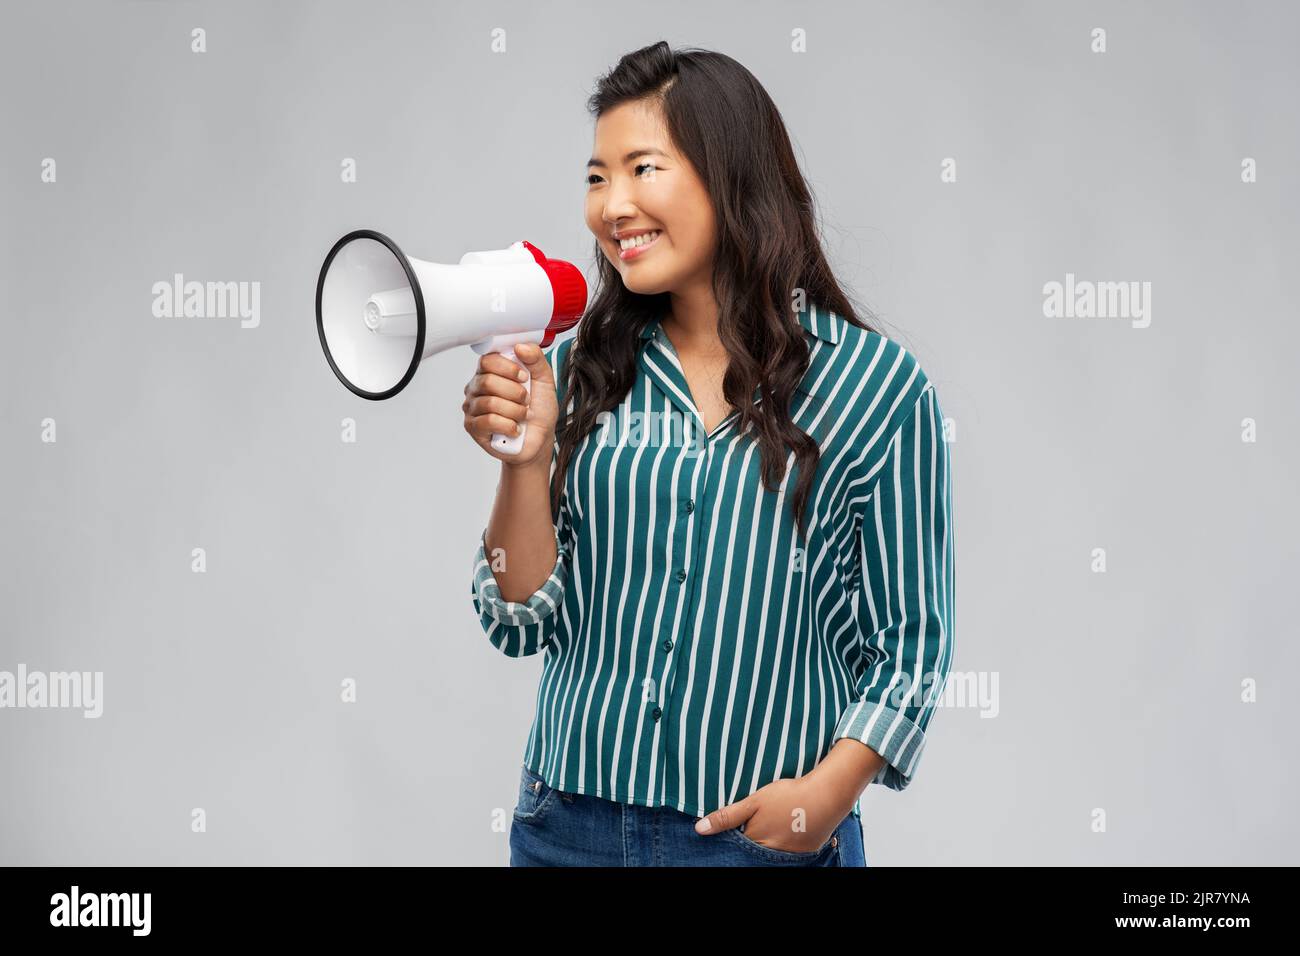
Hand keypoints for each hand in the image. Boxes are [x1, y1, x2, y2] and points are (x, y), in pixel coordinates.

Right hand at [462, 342, 556, 467]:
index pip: (488, 359)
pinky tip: (515, 429)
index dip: (508, 368)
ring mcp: (472, 407)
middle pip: (488, 381)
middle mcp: (477, 387)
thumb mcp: (544, 380)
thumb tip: (521, 346)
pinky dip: (509, 426)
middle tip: (526, 401)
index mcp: (490, 371)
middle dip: (515, 393)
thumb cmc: (539, 409)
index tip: (524, 377)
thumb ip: (536, 359)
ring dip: (515, 411)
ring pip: (490, 403)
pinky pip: (488, 421)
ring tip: (523, 416)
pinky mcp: (473, 427)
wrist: (539, 439)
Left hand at [694, 777, 840, 853]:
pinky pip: (788, 853)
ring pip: (770, 852)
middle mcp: (770, 855)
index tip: (739, 823)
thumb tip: (700, 829)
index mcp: (755, 842)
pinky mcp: (805, 854)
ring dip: (768, 841)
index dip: (734, 835)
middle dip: (751, 839)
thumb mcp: (754, 802)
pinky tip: (787, 828)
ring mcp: (789, 857)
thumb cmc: (788, 796)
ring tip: (774, 824)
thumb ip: (727, 816)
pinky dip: (784, 842)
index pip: (736, 847)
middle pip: (753, 851)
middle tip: (760, 821)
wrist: (826, 797)